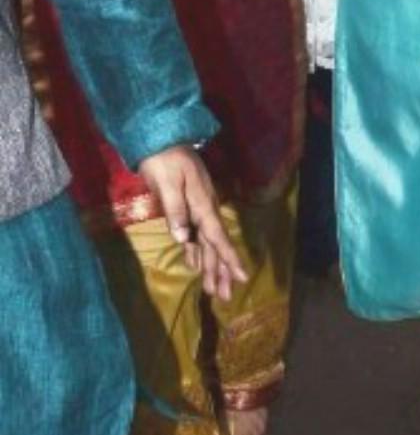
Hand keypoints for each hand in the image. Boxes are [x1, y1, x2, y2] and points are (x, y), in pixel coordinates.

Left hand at [138, 146, 247, 300]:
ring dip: (211, 266)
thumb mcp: (168, 183)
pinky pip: (196, 235)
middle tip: (225, 296)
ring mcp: (196, 208)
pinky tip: (198, 265)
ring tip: (215, 289)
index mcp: (202, 204)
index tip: (242, 277)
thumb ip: (176, 210)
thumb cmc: (164, 159)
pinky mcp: (186, 207)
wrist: (161, 138)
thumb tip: (184, 239)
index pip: (218, 236)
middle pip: (215, 245)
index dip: (229, 258)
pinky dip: (199, 252)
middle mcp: (203, 209)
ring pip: (207, 243)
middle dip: (221, 271)